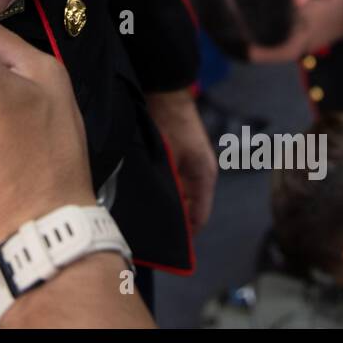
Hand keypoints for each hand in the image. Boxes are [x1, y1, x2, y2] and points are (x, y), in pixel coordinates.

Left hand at [145, 89, 217, 232]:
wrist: (163, 92)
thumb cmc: (173, 122)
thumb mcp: (174, 158)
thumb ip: (175, 186)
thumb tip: (172, 217)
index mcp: (203, 177)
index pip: (198, 218)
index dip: (186, 235)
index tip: (169, 250)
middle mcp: (196, 176)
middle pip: (187, 211)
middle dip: (171, 224)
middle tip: (149, 237)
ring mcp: (184, 168)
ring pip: (175, 199)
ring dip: (162, 207)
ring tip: (142, 220)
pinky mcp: (171, 160)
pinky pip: (166, 185)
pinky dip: (156, 192)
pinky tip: (139, 199)